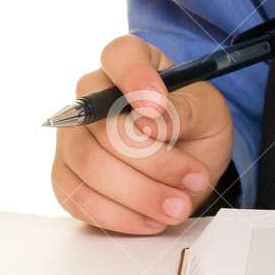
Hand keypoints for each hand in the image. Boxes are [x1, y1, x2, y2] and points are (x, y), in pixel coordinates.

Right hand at [50, 35, 234, 234]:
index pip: (119, 55)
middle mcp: (91, 96)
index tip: (158, 105)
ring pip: (89, 166)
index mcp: (131, 62)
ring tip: (179, 206)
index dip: (134, 77)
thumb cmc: (195, 125)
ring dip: (139, 193)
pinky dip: (120, 215)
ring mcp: (72, 138)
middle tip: (194, 179)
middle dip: (153, 160)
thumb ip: (184, 110)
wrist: (188, 164)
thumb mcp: (207, 112)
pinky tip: (153, 219)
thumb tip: (148, 121)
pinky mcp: (66, 178)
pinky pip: (80, 199)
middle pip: (103, 124)